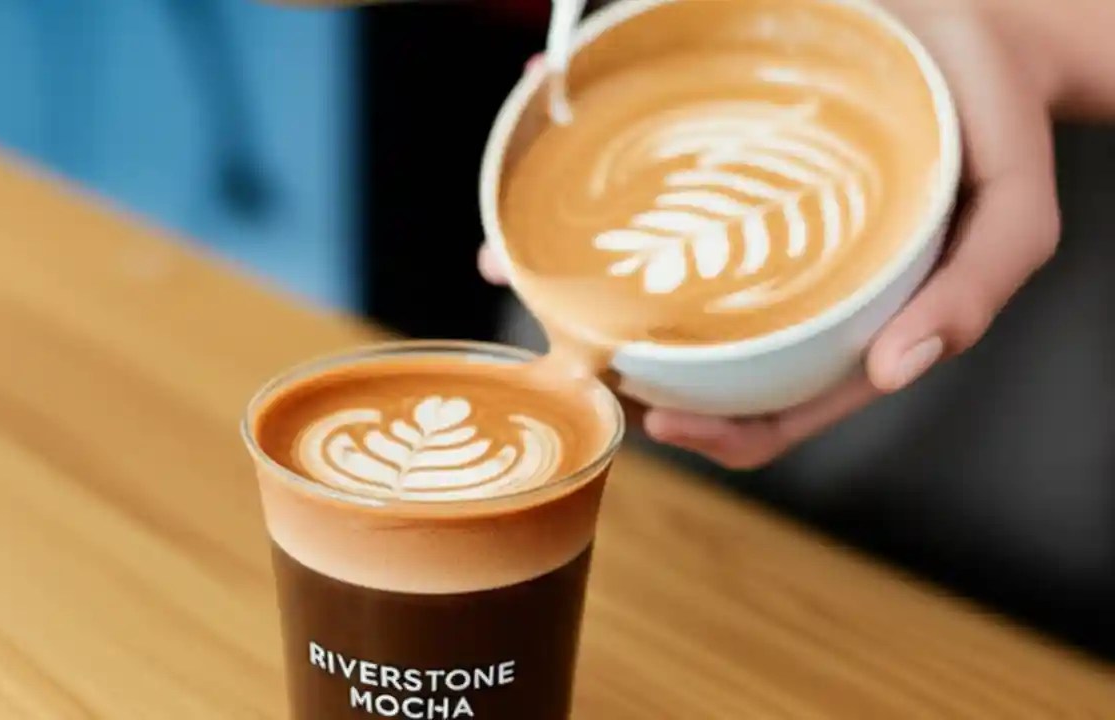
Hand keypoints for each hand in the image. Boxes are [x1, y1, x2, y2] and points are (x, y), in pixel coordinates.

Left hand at [478, 0, 1062, 468]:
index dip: (715, 432)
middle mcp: (780, 275)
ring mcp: (745, 214)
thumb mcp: (1014, 218)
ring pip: (651, 258)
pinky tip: (552, 114)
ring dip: (572, 260)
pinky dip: (598, 151)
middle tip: (551, 333)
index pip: (774, 404)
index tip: (654, 421)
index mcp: (842, 317)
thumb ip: (968, 297)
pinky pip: (654, 165)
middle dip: (609, 347)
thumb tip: (897, 372)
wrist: (989, 27)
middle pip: (688, 340)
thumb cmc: (1002, 128)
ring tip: (508, 251)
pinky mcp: (726, 152)